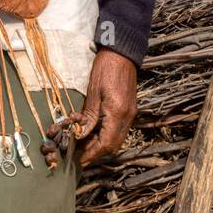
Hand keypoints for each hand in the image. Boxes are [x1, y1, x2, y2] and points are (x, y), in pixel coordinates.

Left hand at [71, 48, 137, 167]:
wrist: (122, 52)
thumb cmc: (105, 68)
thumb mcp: (93, 91)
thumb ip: (89, 116)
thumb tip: (82, 134)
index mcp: (117, 112)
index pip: (106, 143)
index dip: (93, 153)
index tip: (81, 159)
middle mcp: (127, 116)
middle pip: (115, 145)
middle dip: (98, 152)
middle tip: (81, 154)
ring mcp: (131, 113)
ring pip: (118, 139)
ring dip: (103, 145)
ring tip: (86, 144)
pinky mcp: (130, 109)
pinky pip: (121, 130)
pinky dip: (109, 135)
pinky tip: (96, 132)